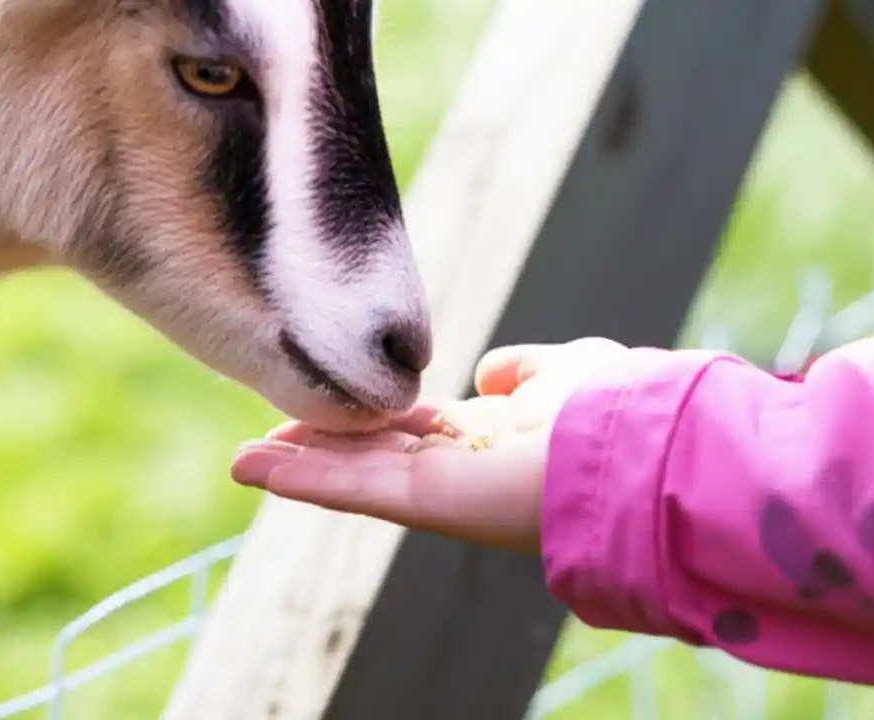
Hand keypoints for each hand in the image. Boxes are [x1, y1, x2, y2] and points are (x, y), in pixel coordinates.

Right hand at [231, 338, 626, 553]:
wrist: (631, 445)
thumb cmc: (608, 404)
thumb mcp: (564, 367)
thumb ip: (523, 368)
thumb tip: (486, 372)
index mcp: (487, 434)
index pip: (411, 426)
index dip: (365, 413)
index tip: (324, 398)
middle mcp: (457, 465)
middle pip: (370, 455)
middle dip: (316, 448)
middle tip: (260, 441)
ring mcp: (438, 488)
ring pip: (353, 477)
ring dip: (295, 470)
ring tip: (241, 462)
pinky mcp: (427, 502)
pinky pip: (355, 491)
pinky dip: (305, 482)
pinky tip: (257, 470)